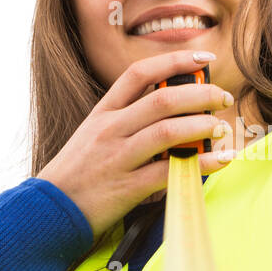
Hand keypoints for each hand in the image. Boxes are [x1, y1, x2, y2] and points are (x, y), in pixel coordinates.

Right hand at [36, 50, 233, 239]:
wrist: (49, 211)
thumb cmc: (77, 174)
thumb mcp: (93, 136)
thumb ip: (127, 121)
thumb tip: (173, 111)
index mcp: (103, 112)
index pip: (139, 73)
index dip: (175, 61)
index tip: (203, 59)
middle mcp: (110, 129)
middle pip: (162, 99)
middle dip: (200, 94)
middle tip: (222, 98)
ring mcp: (118, 157)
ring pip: (167, 131)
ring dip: (202, 126)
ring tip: (221, 128)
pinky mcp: (126, 187)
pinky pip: (170, 171)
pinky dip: (201, 164)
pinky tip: (220, 161)